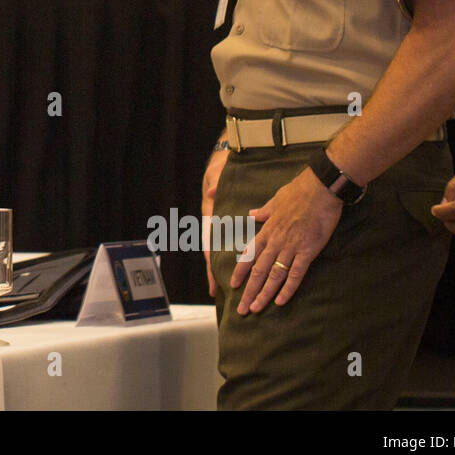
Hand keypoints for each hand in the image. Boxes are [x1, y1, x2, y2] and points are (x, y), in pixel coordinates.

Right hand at [202, 146, 229, 297]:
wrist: (223, 160)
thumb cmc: (219, 168)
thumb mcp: (216, 174)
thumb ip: (215, 184)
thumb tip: (213, 193)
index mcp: (211, 215)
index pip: (209, 242)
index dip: (210, 261)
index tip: (211, 277)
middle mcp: (216, 224)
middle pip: (214, 252)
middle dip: (216, 273)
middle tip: (218, 294)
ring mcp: (223, 225)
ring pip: (224, 250)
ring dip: (226, 268)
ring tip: (232, 288)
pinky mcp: (232, 223)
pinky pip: (237, 241)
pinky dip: (239, 256)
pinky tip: (245, 268)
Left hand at [231, 168, 341, 313]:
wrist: (320, 188)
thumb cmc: (298, 191)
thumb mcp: (275, 200)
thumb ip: (263, 212)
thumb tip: (251, 214)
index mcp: (267, 230)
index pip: (249, 255)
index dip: (240, 272)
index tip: (233, 285)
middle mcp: (275, 242)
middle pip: (258, 271)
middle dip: (249, 291)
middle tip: (242, 309)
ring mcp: (291, 247)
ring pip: (273, 276)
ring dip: (264, 294)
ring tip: (256, 309)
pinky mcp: (308, 251)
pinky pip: (296, 274)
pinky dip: (287, 289)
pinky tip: (280, 301)